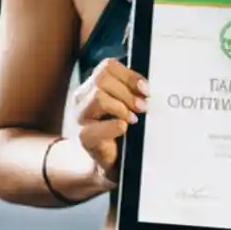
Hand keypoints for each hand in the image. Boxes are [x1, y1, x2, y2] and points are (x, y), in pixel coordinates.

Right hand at [72, 58, 147, 183]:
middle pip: (102, 79)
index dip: (129, 75)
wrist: (113, 163)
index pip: (108, 66)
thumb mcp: (130, 106)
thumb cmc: (124, 131)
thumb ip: (134, 92)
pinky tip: (124, 129)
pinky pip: (95, 127)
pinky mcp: (84, 137)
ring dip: (122, 107)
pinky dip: (113, 126)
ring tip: (134, 119)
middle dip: (127, 92)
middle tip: (143, 107)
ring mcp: (81, 117)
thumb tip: (148, 87)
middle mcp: (84, 98)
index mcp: (95, 86)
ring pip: (99, 97)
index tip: (146, 89)